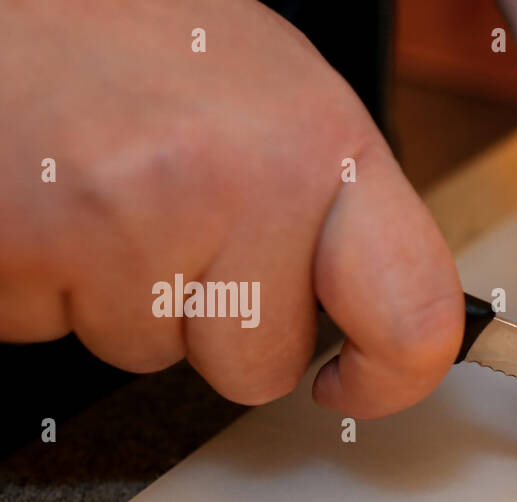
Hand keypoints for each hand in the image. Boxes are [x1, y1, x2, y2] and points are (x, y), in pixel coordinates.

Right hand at [0, 0, 462, 416]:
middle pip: (264, 366)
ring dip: (124, 301)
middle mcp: (242, 177)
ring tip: (99, 198)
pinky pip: (62, 334)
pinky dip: (50, 291)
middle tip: (177, 240)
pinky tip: (52, 209)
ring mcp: (137, 217)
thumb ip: (329, 200)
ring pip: (157, 356)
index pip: (414, 309)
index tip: (357, 386)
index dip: (392, 378)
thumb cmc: (120, 32)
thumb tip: (378, 298)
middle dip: (219, 334)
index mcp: (321, 139)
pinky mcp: (39, 247)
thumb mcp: (267, 93)